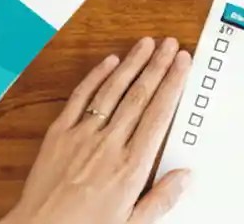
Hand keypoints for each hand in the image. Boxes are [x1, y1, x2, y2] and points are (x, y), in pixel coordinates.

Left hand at [0, 37, 192, 223]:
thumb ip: (160, 199)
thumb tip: (184, 176)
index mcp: (131, 167)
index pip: (159, 114)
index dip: (173, 84)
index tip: (182, 64)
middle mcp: (109, 145)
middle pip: (140, 96)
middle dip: (158, 66)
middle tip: (171, 46)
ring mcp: (82, 136)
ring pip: (113, 91)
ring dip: (132, 64)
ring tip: (147, 44)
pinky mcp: (59, 135)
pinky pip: (80, 99)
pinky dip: (95, 77)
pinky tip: (109, 62)